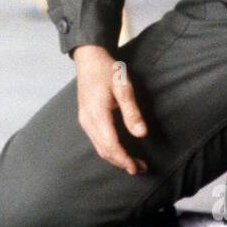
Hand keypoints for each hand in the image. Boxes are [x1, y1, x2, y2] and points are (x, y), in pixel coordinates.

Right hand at [73, 45, 148, 175]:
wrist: (88, 58)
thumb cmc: (107, 70)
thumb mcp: (124, 87)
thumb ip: (132, 112)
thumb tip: (141, 134)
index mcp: (97, 114)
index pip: (111, 145)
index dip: (124, 159)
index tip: (136, 167)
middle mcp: (88, 121)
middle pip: (104, 150)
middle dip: (122, 162)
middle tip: (140, 168)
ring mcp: (85, 121)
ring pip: (99, 148)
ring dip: (115, 158)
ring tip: (133, 163)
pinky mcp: (85, 119)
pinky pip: (96, 141)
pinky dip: (109, 150)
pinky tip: (120, 150)